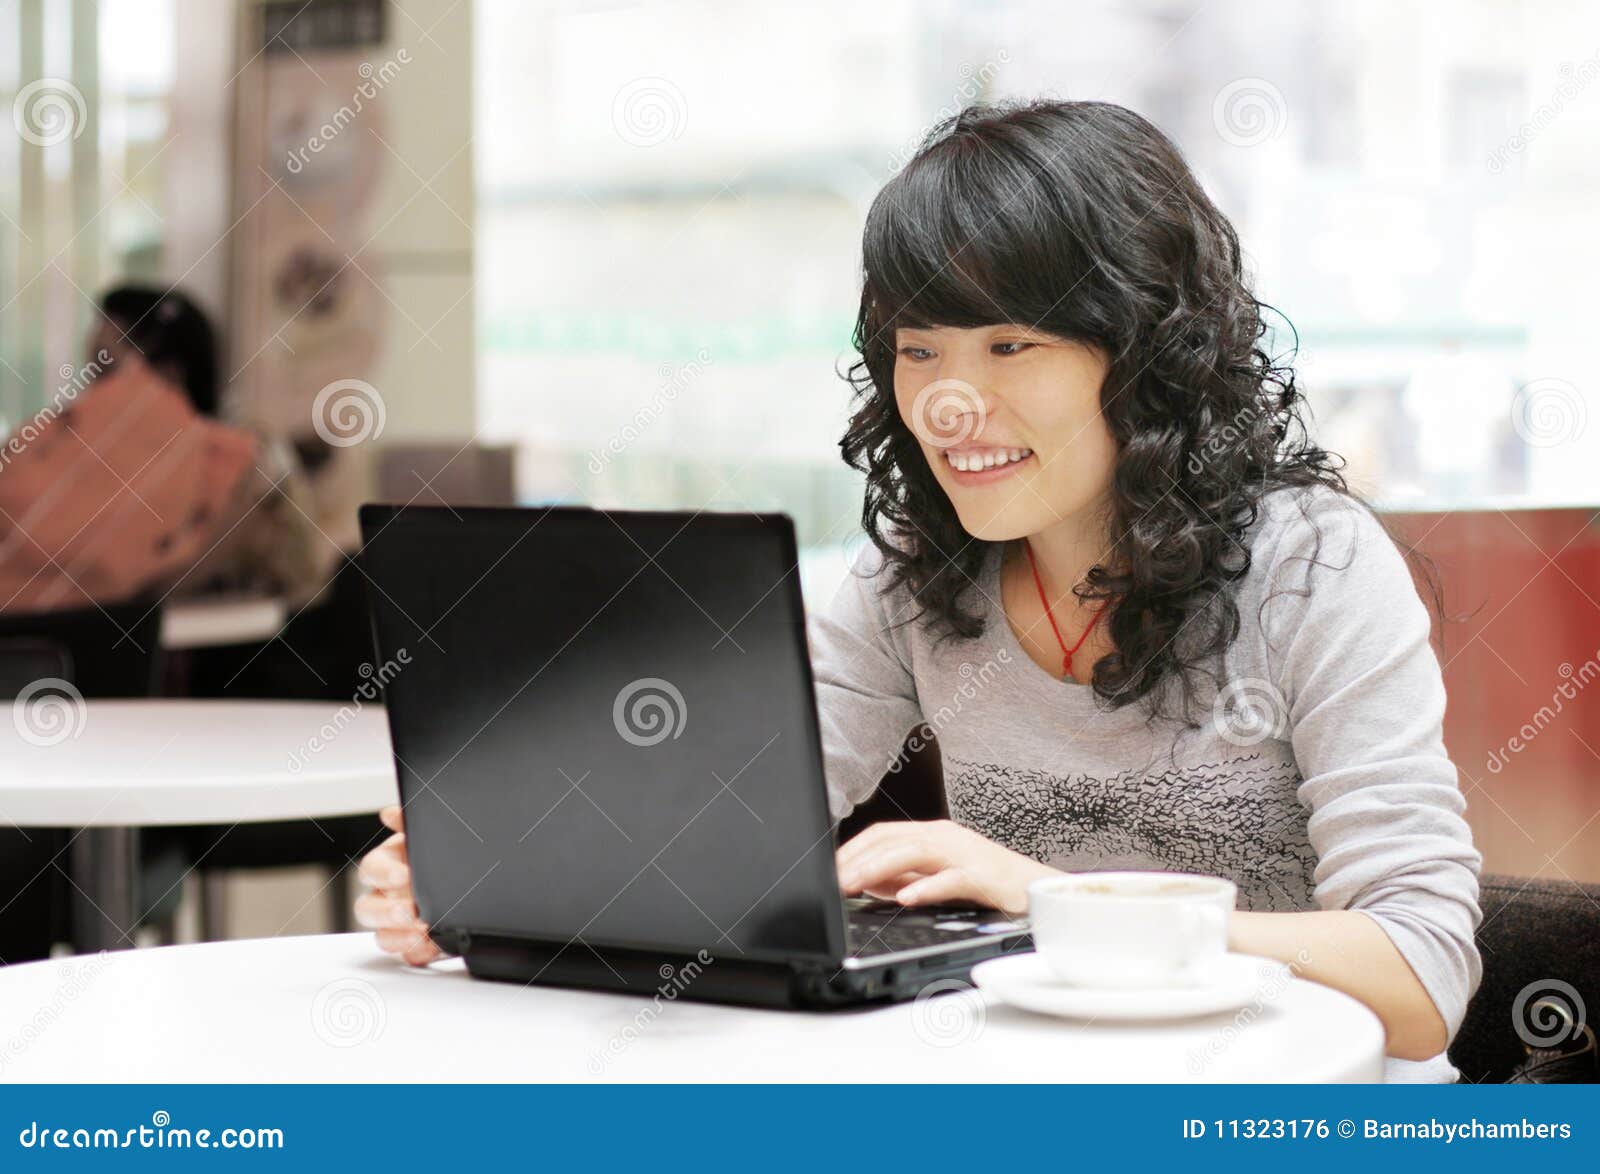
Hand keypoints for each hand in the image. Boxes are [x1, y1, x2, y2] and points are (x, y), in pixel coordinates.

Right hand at [354, 805, 445, 965]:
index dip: (384, 874)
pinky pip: (407, 954)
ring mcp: (398, 923)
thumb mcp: (435, 834)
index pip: (372, 869)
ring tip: (423, 932)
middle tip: (410, 911)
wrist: (483, 881)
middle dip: (387, 911)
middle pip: (367, 908)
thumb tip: (390, 813)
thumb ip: (410, 823)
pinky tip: (431, 947)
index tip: (403, 875)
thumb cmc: (449, 854)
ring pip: (382, 935)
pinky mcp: (414, 944)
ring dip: (398, 936)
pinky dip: (418, 952)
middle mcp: (388, 894)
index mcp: (390, 863)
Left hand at [835, 819, 1057, 914]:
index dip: (853, 849)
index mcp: (933, 835)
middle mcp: (946, 837)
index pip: (883, 833)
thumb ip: (906, 877)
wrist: (1041, 891)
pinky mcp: (983, 876)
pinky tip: (905, 897)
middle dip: (858, 859)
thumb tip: (869, 882)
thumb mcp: (939, 877)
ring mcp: (965, 854)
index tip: (829, 868)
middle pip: (893, 839)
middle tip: (833, 880)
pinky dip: (926, 886)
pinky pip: (951, 878)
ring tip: (854, 884)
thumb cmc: (992, 884)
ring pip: (915, 852)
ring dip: (879, 868)